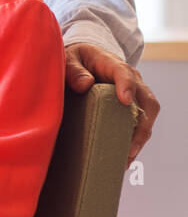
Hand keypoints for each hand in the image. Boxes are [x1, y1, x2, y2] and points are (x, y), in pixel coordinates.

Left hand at [64, 43, 159, 164]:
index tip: (125, 101)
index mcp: (113, 65)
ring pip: (147, 115)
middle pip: (146, 101)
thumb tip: (85, 84)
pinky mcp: (131, 106)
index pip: (124, 73)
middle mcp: (131, 79)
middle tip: (129, 146)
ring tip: (126, 158)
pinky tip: (124, 156)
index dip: (127, 86)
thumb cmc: (76, 59)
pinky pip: (139, 122)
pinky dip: (135, 139)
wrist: (84, 58)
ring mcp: (134, 93)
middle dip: (141, 125)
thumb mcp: (69, 58)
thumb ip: (73, 70)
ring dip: (140, 137)